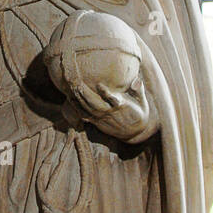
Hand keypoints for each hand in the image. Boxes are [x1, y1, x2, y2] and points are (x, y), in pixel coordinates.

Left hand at [43, 11, 159, 144]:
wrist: (134, 132)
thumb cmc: (138, 112)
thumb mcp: (142, 102)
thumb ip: (138, 89)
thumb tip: (136, 80)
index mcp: (122, 106)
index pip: (113, 100)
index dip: (106, 93)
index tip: (99, 84)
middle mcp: (110, 113)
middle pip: (96, 104)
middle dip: (85, 93)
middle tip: (76, 82)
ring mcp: (102, 118)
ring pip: (88, 109)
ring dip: (79, 98)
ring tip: (72, 86)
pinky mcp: (97, 122)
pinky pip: (84, 115)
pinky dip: (76, 107)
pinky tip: (69, 98)